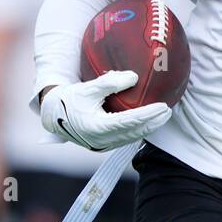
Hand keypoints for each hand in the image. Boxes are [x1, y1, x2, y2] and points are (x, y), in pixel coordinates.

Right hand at [39, 71, 171, 151]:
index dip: (148, 114)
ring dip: (149, 127)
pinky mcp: (104, 145)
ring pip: (132, 137)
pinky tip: (149, 121)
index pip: (129, 121)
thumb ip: (109, 82)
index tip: (162, 106)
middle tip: (168, 110)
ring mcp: (103, 144)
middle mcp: (101, 140)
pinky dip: (139, 130)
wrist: (53, 115)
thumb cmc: (70, 98)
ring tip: (163, 116)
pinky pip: (126, 138)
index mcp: (96, 127)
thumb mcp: (88, 88)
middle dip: (153, 122)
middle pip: (135, 132)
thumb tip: (134, 77)